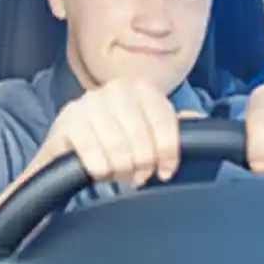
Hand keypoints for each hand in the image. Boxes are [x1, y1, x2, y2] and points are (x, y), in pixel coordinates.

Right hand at [37, 79, 181, 186]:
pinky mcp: (67, 122)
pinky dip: (100, 170)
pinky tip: (100, 170)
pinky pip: (93, 154)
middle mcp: (115, 89)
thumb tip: (197, 118)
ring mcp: (88, 103)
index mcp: (140, 87)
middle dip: (142, 165)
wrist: (69, 144)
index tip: (165, 171)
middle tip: (137, 176)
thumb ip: (173, 124)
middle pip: (141, 138)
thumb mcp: (147, 129)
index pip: (164, 122)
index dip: (168, 152)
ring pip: (118, 148)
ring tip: (118, 172)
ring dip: (121, 169)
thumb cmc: (115, 137)